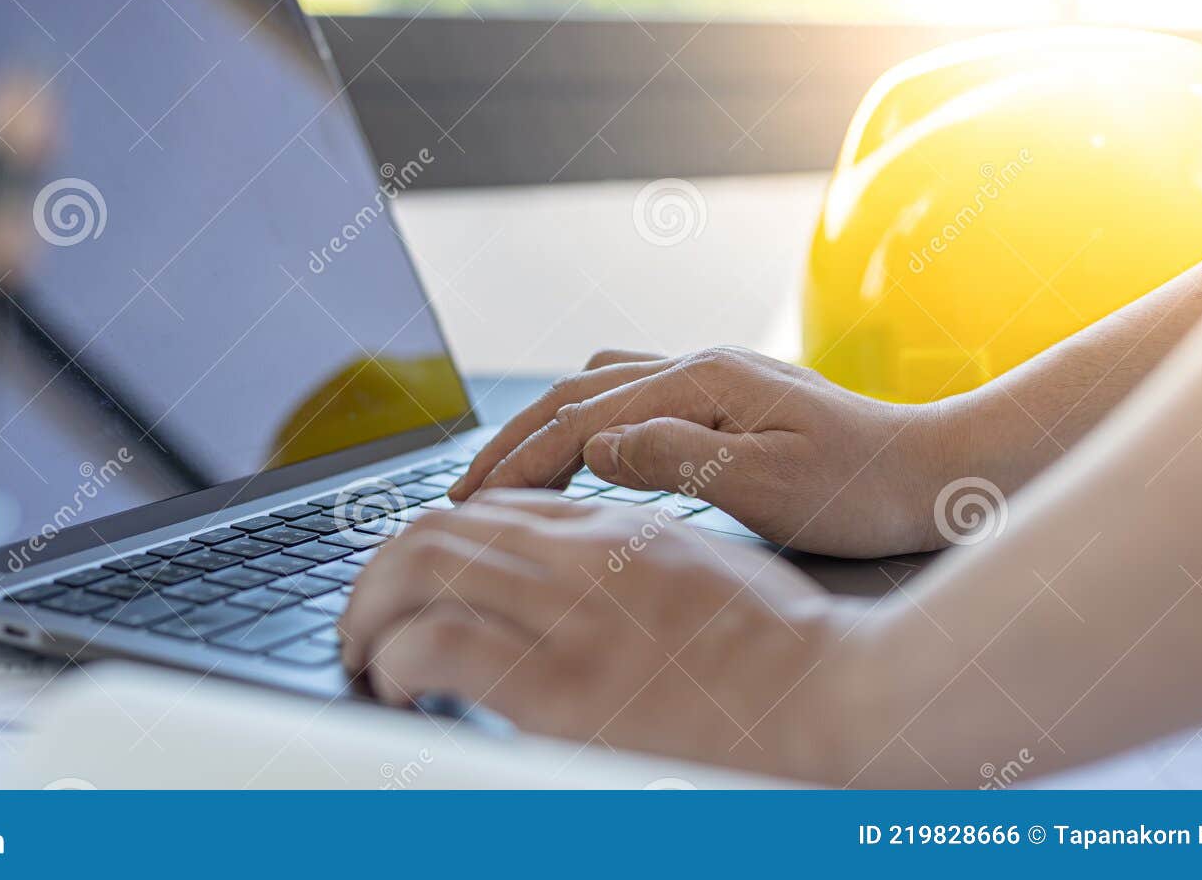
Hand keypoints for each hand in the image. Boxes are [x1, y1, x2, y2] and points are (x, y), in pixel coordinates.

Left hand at [337, 491, 865, 780]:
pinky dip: (394, 659)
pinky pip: (435, 645)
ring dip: (368, 610)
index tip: (410, 577)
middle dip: (378, 571)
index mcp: (613, 529)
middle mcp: (580, 556)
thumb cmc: (785, 647)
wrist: (839, 698)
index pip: (487, 504)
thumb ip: (628, 553)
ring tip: (362, 650)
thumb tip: (573, 570)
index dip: (431, 537)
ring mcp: (569, 614)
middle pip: (436, 527)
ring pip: (418, 570)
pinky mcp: (560, 684)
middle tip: (363, 616)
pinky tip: (396, 683)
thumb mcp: (701, 567)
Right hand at [449, 347, 964, 556]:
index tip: (471, 505)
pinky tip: (579, 448)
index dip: (520, 463)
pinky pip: (630, 396)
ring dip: (544, 427)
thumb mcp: (770, 483)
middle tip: (463, 493)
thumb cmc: (862, 487)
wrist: (933, 471)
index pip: (582, 420)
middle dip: (514, 443)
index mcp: (703, 381)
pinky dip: (585, 422)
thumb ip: (678, 459)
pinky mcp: (726, 399)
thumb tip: (597, 446)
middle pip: (577, 395)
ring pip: (598, 388)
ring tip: (505, 472)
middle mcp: (700, 366)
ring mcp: (713, 379)